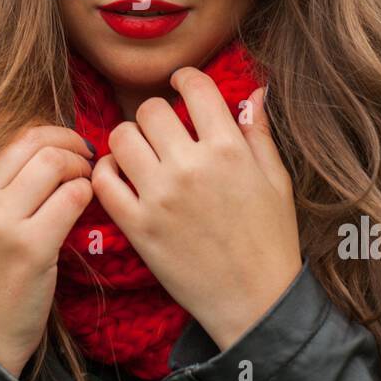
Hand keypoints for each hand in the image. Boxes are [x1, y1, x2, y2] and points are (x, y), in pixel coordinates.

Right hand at [0, 124, 93, 379]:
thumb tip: (41, 146)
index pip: (10, 139)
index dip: (47, 134)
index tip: (64, 145)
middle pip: (34, 142)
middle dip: (69, 142)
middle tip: (85, 156)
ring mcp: (0, 223)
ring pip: (54, 163)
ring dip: (80, 167)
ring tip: (85, 180)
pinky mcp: (30, 247)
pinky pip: (71, 198)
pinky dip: (86, 193)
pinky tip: (84, 204)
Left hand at [90, 69, 302, 352]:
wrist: (255, 302)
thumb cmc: (271, 240)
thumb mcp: (276, 181)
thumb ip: (260, 134)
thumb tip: (256, 92)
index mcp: (229, 150)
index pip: (195, 88)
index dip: (186, 78)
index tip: (182, 84)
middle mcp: (190, 167)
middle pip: (150, 110)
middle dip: (156, 113)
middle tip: (163, 128)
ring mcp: (160, 197)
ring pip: (121, 137)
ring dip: (129, 138)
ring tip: (141, 151)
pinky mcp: (138, 227)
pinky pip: (104, 181)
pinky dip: (107, 172)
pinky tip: (123, 176)